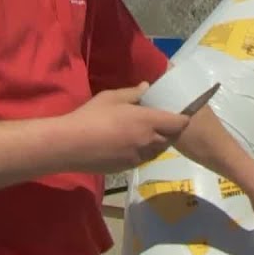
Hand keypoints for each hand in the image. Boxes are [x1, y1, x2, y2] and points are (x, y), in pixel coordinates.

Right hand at [64, 82, 192, 171]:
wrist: (70, 145)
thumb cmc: (91, 116)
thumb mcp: (111, 97)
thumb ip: (133, 93)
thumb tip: (147, 87)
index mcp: (148, 121)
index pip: (178, 123)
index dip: (182, 118)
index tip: (180, 112)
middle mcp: (149, 141)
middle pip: (171, 138)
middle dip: (171, 130)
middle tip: (164, 121)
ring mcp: (139, 157)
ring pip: (158, 150)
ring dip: (159, 142)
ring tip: (148, 132)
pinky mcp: (128, 168)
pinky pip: (144, 158)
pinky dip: (145, 151)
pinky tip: (131, 144)